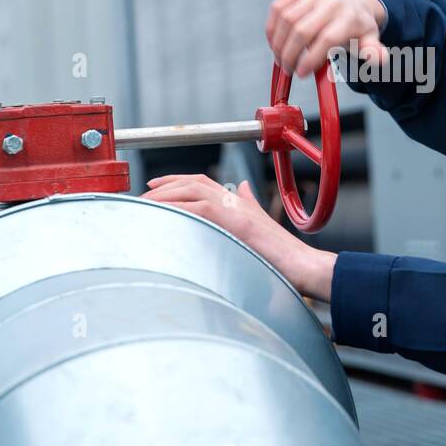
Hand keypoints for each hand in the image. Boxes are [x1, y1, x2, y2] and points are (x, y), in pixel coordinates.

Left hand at [141, 173, 336, 300]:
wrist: (301, 266)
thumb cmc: (283, 256)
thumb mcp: (262, 227)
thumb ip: (249, 207)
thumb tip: (243, 190)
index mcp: (240, 202)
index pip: (203, 182)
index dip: (177, 180)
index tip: (157, 185)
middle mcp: (236, 200)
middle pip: (194, 181)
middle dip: (166, 184)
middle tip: (143, 192)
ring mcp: (236, 209)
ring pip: (194, 189)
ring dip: (167, 194)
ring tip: (146, 203)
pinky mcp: (236, 221)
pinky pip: (200, 206)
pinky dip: (179, 206)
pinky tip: (163, 212)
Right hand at [266, 0, 387, 77]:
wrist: (352, 1)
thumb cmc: (357, 28)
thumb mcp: (369, 42)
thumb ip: (372, 53)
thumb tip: (379, 59)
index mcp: (349, 17)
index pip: (326, 39)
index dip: (310, 58)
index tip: (301, 73)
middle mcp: (331, 0)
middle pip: (303, 31)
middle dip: (290, 55)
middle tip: (287, 70)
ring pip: (286, 20)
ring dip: (278, 44)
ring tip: (280, 59)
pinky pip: (278, 8)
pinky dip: (272, 28)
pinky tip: (274, 42)